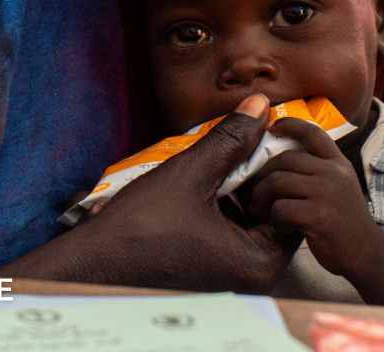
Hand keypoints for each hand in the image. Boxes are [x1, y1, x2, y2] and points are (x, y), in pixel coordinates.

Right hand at [0, 94, 301, 292]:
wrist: (93, 263)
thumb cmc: (138, 229)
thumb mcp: (190, 173)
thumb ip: (230, 139)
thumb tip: (260, 107)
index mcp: (259, 262)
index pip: (291, 205)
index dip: (276, 169)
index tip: (260, 143)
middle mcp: (252, 277)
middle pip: (270, 212)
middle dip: (253, 177)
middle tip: (233, 150)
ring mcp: (230, 276)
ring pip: (247, 220)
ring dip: (233, 189)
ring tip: (208, 166)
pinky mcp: (210, 271)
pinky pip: (227, 232)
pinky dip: (218, 206)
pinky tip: (195, 187)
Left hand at [249, 118, 382, 277]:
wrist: (366, 254)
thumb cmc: (342, 221)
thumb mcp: (336, 186)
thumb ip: (315, 169)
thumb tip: (276, 155)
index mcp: (337, 163)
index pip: (313, 132)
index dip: (290, 124)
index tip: (272, 126)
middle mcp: (333, 173)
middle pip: (284, 158)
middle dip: (263, 174)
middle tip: (256, 192)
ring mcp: (327, 193)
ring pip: (277, 181)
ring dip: (261, 197)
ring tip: (260, 211)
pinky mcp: (319, 216)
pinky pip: (280, 208)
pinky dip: (274, 219)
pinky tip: (282, 226)